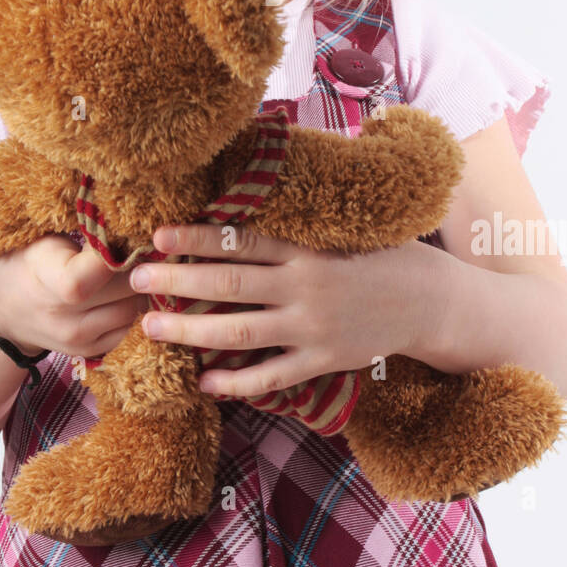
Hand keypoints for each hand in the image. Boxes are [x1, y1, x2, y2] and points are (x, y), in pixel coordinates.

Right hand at [0, 234, 150, 361]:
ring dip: (141, 290)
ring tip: (132, 270)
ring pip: (136, 310)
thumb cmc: (29, 260)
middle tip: (140, 249)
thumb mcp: (49, 239)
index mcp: (54, 279)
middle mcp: (68, 317)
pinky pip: (130, 329)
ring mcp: (79, 340)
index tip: (124, 235)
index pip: (104, 266)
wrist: (2, 306)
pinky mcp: (90, 351)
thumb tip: (133, 224)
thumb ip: (90, 235)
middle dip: (141, 266)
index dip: (121, 248)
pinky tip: (122, 293)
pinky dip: (132, 310)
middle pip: (130, 289)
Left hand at [129, 223, 431, 401]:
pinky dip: (238, 382)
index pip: (241, 240)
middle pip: (229, 285)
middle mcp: (305, 287)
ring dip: (192, 330)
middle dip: (177, 282)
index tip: (158, 235)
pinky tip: (205, 381)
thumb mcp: (343, 226)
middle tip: (135, 281)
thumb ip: (298, 219)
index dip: (197, 237)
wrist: (431, 301)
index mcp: (307, 248)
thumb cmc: (381, 253)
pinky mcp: (324, 361)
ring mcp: (313, 328)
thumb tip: (252, 184)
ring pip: (240, 333)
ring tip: (152, 327)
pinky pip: (273, 376)